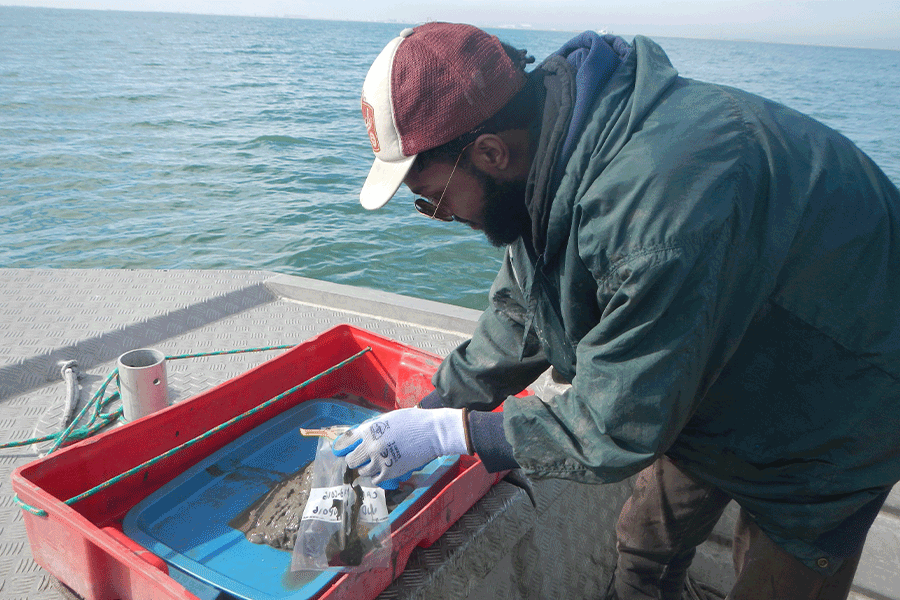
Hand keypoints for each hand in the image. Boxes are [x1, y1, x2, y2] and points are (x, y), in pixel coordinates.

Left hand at [332, 408, 468, 488]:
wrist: (433, 433)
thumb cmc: (415, 421)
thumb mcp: (389, 418)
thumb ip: (374, 427)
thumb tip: (364, 436)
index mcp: (370, 429)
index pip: (347, 440)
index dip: (343, 446)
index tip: (343, 450)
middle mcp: (371, 446)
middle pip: (351, 459)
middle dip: (355, 459)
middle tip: (362, 459)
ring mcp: (380, 460)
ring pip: (362, 471)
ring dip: (367, 468)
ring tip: (375, 465)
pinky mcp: (390, 472)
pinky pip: (375, 480)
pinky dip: (378, 477)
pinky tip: (383, 471)